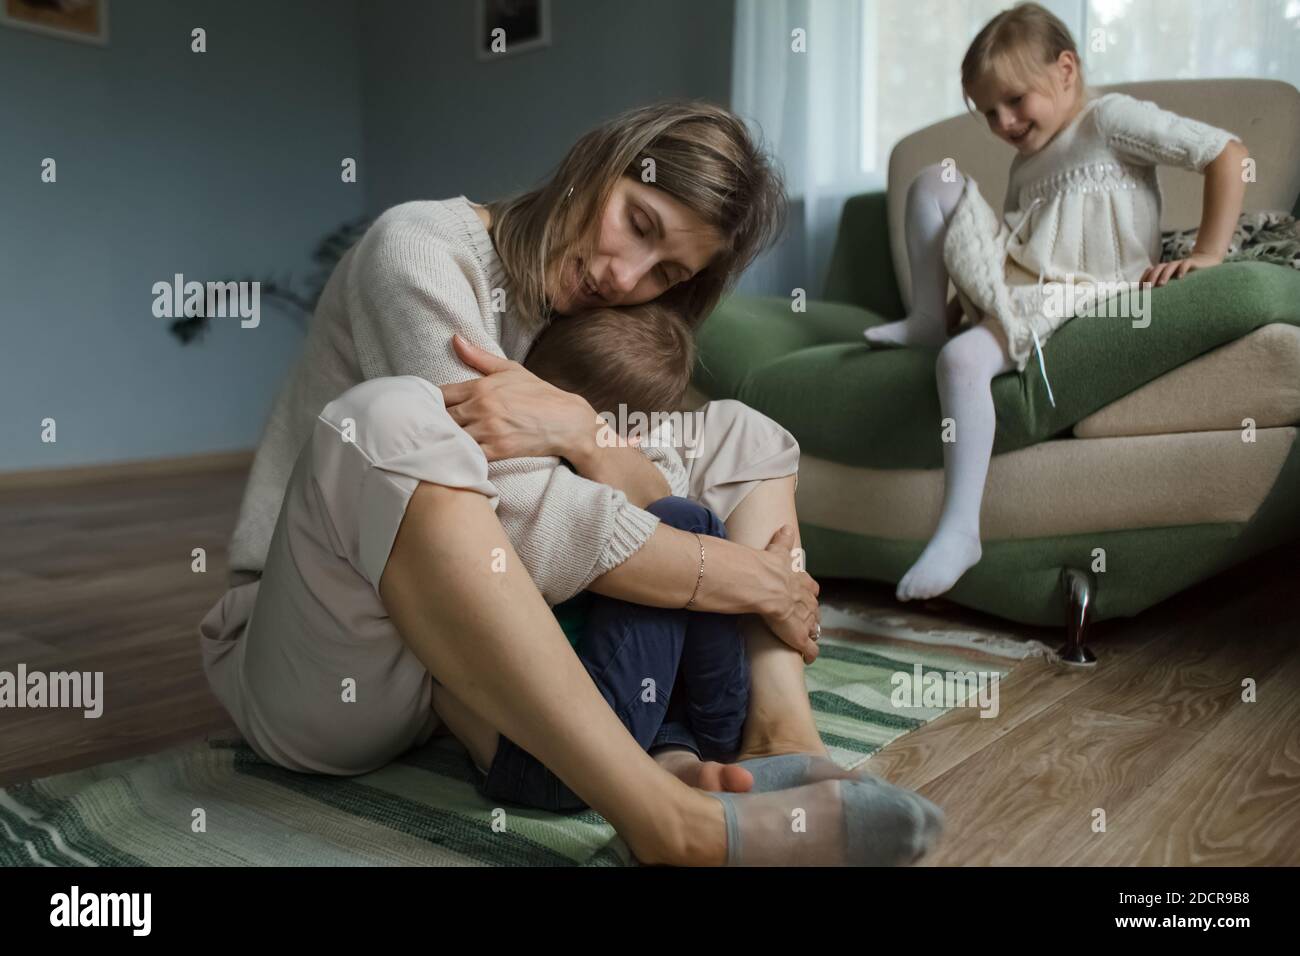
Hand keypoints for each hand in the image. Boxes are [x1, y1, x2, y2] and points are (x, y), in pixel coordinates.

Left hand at [438, 334, 599, 460]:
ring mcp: (489, 430)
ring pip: (451, 438)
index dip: (430, 403)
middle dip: (433, 424)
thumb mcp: (509, 370)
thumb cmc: (538, 394)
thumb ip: (478, 357)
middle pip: (440, 418)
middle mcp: (481, 407)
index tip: (428, 410)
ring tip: (437, 444)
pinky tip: (455, 456)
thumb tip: (454, 339)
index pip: (439, 395)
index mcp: (481, 387)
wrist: (566, 421)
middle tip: (427, 430)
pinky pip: (467, 455)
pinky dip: (459, 456)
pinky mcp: (497, 450)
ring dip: (443, 441)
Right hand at [755, 524, 820, 664]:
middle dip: (812, 610)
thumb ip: (782, 540)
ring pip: (812, 625)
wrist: (763, 584)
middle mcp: (803, 597)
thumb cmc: (762, 567)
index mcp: (797, 578)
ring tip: (809, 636)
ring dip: (811, 630)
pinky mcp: (798, 635)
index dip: (808, 590)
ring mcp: (803, 616)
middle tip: (811, 616)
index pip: (808, 585)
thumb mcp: (775, 550)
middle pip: (812, 605)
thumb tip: (786, 526)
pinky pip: (808, 646)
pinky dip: (810, 652)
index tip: (809, 592)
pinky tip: (809, 658)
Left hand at [1139, 251, 1221, 287]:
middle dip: (1151, 278)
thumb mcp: (1174, 285)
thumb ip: (1164, 291)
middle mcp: (1170, 266)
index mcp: (1163, 270)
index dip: (1143, 279)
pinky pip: (1186, 263)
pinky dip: (1183, 269)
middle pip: (1157, 268)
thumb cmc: (1187, 278)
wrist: (1206, 263)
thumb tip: (1151, 306)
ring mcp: (1180, 263)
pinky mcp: (1192, 262)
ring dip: (1164, 275)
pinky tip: (1180, 277)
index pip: (1149, 272)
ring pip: (1170, 266)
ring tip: (1161, 284)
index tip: (1138, 290)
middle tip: (1147, 289)